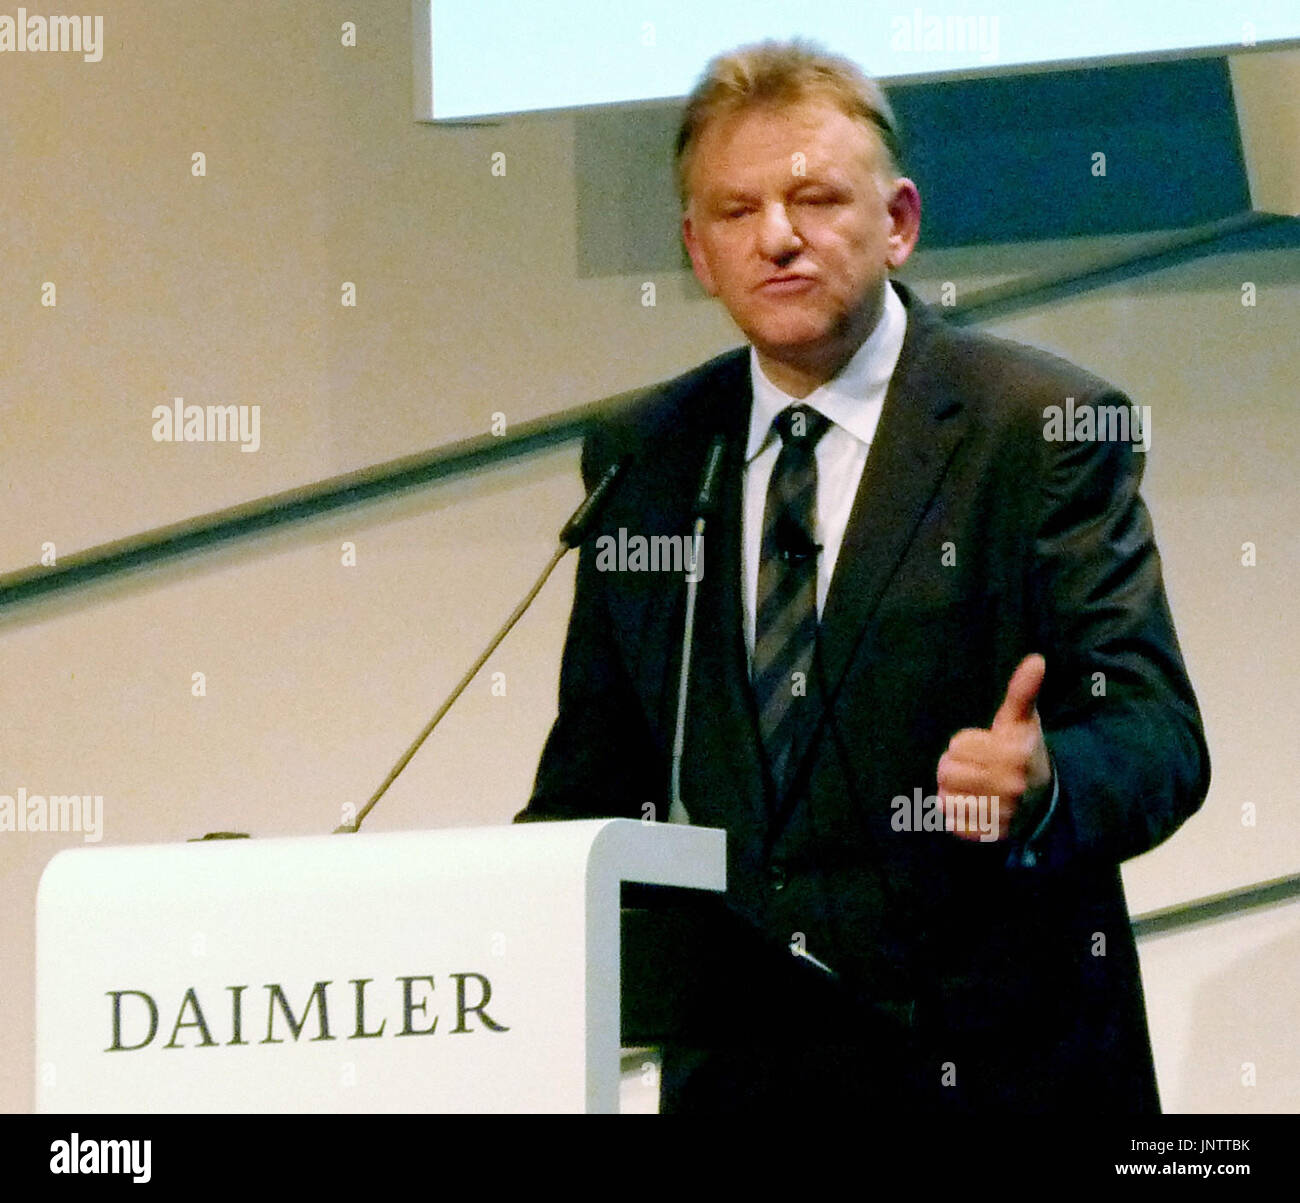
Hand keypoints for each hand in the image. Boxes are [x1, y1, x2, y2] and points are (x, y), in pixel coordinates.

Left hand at [936, 654, 1051, 841]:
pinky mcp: (991, 835)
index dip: (964, 744)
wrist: (1046, 799)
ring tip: (972, 786)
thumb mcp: (1023, 721)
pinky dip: (956, 813)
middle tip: (974, 767)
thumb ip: (1023, 691)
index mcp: (1014, 755)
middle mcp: (1010, 787)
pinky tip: (974, 805)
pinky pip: (952, 822)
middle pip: (946, 771)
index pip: (957, 745)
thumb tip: (1036, 659)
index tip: (983, 747)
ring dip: (953, 790)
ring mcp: (1001, 814)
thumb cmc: (1024, 751)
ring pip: (946, 797)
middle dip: (954, 766)